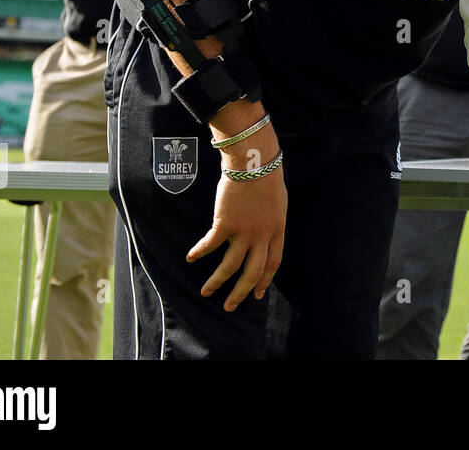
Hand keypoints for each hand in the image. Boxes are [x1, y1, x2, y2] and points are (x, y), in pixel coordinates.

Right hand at [187, 140, 286, 311]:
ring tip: (206, 292)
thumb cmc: (266, 176)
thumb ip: (270, 221)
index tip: (257, 294)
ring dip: (217, 282)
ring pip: (230, 266)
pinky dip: (200, 252)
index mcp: (277, 229)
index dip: (264, 280)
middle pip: (253, 271)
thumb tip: (263, 234)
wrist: (254, 162)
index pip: (273, 262)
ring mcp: (244, 231)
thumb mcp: (277, 202)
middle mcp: (262, 235)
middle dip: (241, 292)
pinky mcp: (225, 224)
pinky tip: (191, 258)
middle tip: (231, 306)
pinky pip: (210, 245)